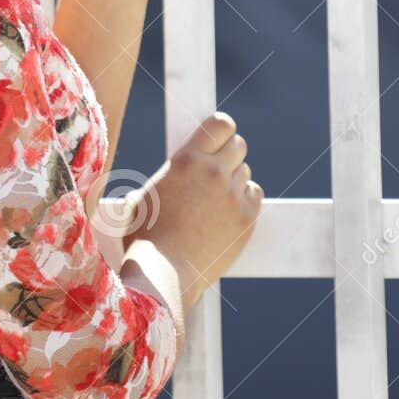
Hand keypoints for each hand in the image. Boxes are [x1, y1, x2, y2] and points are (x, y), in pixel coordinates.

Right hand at [124, 111, 262, 309]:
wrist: (165, 274)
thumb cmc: (145, 237)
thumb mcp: (144, 196)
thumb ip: (163, 179)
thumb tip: (151, 182)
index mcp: (186, 160)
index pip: (220, 124)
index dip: (221, 129)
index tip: (217, 138)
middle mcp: (213, 172)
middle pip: (239, 145)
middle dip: (228, 154)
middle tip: (217, 169)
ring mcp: (232, 195)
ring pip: (245, 172)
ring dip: (233, 180)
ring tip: (215, 199)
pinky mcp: (246, 218)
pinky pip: (254, 195)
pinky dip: (244, 199)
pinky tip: (228, 211)